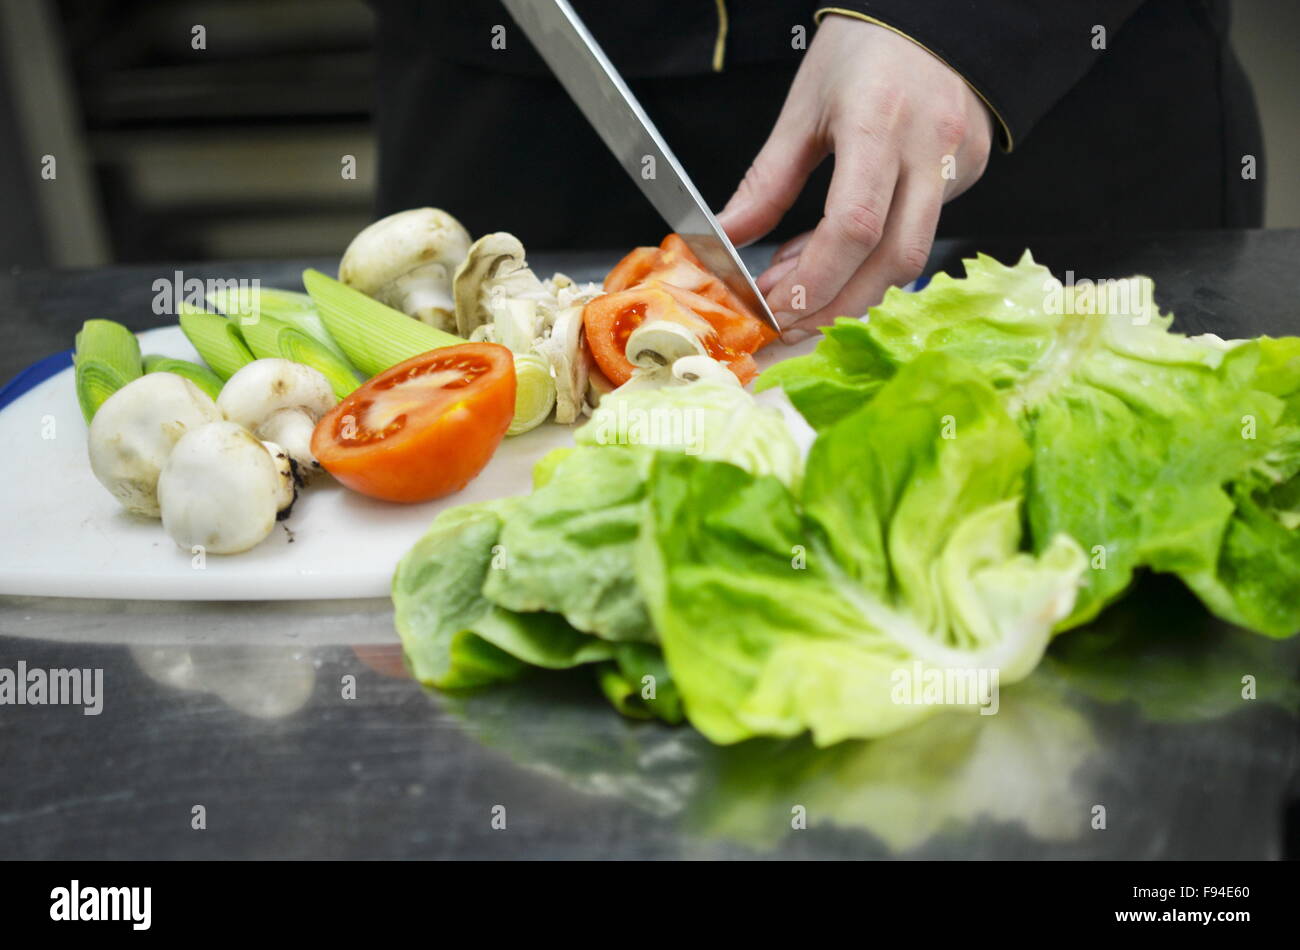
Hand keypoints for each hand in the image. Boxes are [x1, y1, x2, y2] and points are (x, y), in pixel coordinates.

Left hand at [717, 15, 993, 338]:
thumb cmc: (864, 50)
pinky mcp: (967, 175)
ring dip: (850, 290)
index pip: (854, 227)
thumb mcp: (804, 108)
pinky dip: (868, 260)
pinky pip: (917, 235)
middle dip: (834, 306)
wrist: (934, 17)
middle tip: (784, 322)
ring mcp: (956, 165)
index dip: (812, 281)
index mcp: (879, 123)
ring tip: (797, 287)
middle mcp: (929, 149)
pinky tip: (830, 255)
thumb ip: (766, 183)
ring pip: (911, 259)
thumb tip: (725, 239)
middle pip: (892, 261)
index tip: (772, 306)